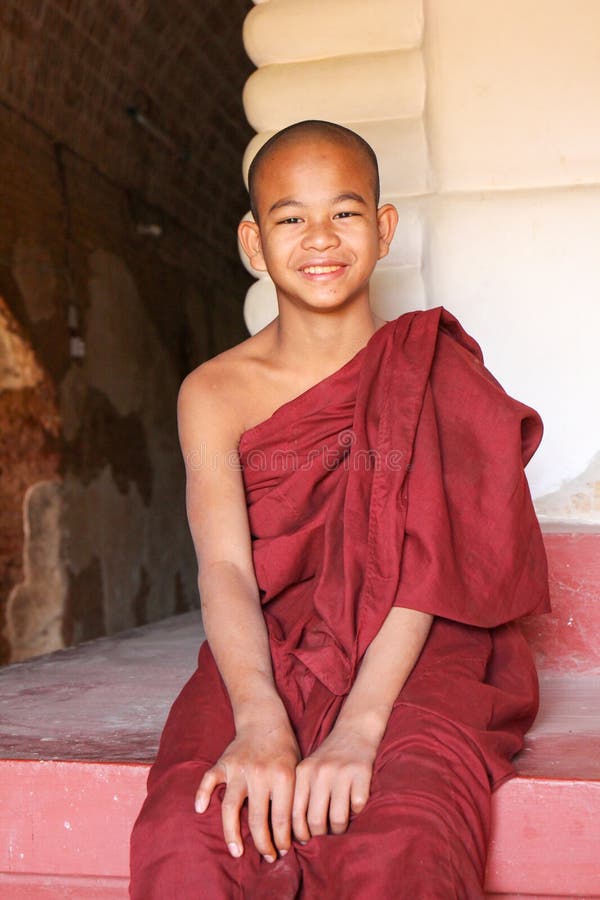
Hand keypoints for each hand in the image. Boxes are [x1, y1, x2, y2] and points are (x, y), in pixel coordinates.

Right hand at [195, 716, 299, 861]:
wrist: (265, 718)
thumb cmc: (285, 748)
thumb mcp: (297, 769)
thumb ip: (295, 798)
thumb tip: (297, 834)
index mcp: (283, 776)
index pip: (281, 820)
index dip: (282, 841)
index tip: (282, 851)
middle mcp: (260, 774)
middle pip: (257, 820)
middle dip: (263, 844)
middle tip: (267, 857)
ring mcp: (239, 769)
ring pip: (230, 808)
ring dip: (233, 834)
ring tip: (237, 852)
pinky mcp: (223, 762)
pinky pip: (208, 781)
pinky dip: (202, 795)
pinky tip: (201, 811)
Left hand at [292, 724, 377, 840]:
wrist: (354, 730)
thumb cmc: (329, 758)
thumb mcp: (308, 770)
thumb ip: (301, 796)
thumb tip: (300, 835)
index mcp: (302, 772)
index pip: (295, 813)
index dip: (300, 834)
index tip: (306, 841)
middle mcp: (319, 772)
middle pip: (316, 820)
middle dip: (321, 836)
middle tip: (325, 836)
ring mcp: (341, 772)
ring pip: (337, 819)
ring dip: (340, 829)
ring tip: (340, 826)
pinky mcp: (361, 773)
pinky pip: (357, 807)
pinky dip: (357, 811)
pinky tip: (354, 804)